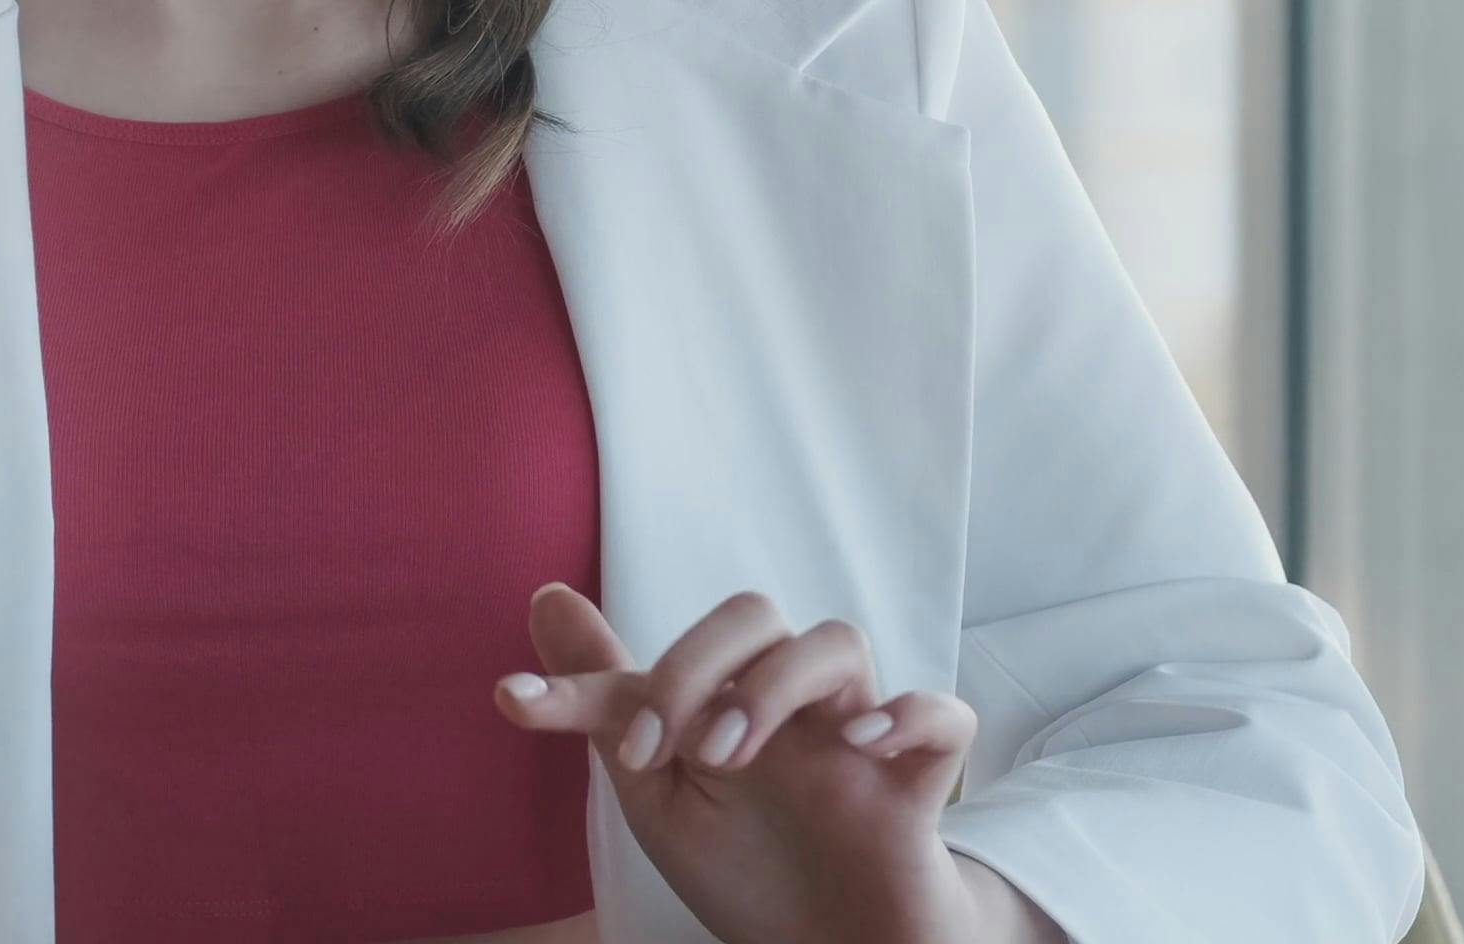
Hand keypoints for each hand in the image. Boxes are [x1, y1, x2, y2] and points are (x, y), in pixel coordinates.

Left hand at [492, 583, 1040, 943]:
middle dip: (696, 664)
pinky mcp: (917, 790)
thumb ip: (607, 701)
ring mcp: (855, 741)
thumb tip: (544, 595)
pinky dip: (911, 715)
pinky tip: (862, 745)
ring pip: (837, 642)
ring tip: (731, 753)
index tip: (518, 705)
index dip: (585, 678)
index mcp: (721, 706)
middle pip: (756, 615)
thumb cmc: (745, 868)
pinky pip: (945, 717)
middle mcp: (788, 708)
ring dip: (774, 685)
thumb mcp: (658, 792)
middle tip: (667, 750)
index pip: (658, 656)